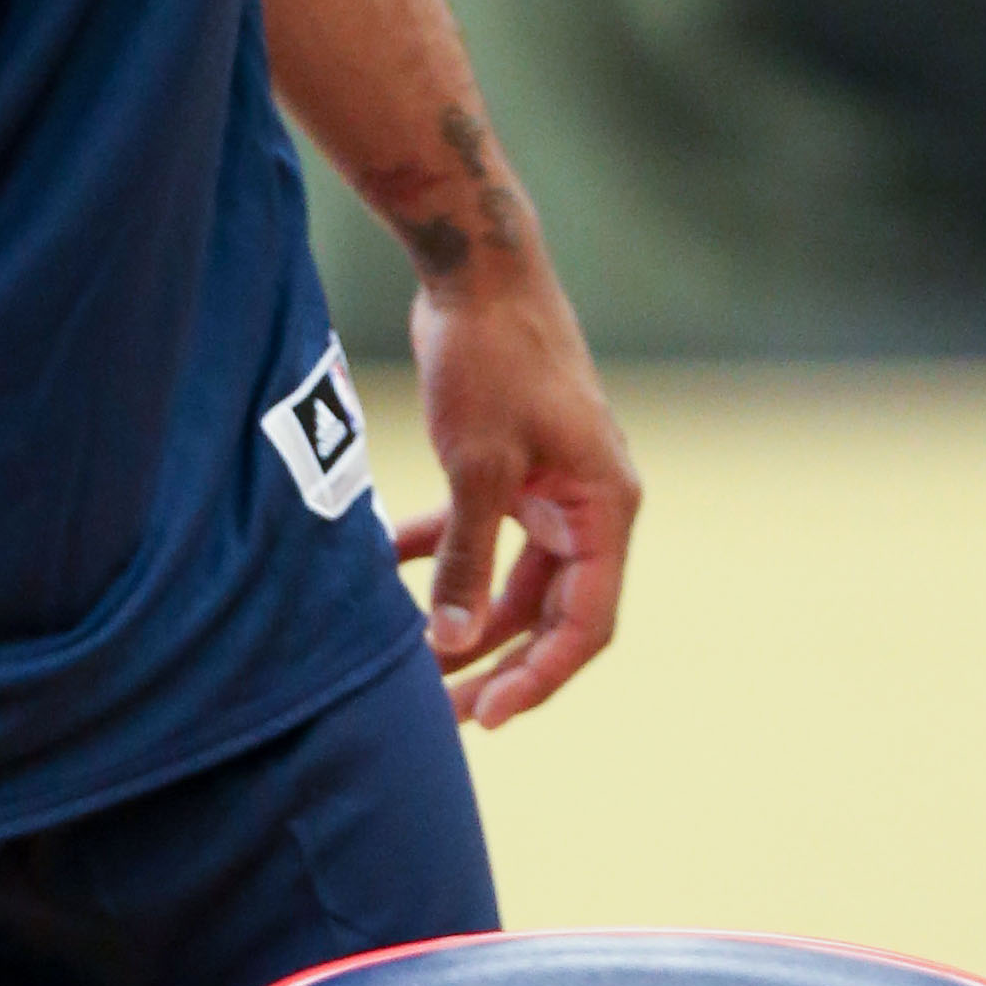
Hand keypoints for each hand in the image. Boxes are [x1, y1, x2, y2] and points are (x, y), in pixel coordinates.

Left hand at [391, 268, 639, 730]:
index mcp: (605, 509)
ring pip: (508, 578)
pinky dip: (435, 553)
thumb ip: (469, 561)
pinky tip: (380, 566)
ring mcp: (549, 487)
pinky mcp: (509, 468)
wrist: (478, 270)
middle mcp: (588, 505)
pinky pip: (476, 532)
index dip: (540, 677)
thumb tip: (454, 644)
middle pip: (548, 611)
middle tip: (441, 712)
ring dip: (463, 617)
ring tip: (410, 663)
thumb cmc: (494, 359)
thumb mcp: (479, 468)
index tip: (488, 715)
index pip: (587, 622)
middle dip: (495, 661)